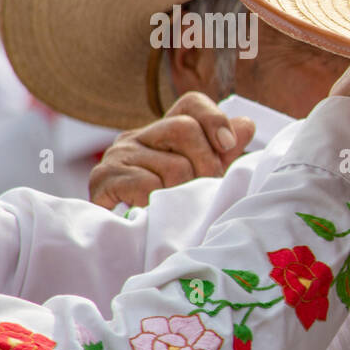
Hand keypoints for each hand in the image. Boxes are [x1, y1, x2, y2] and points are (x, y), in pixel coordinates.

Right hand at [88, 92, 255, 207]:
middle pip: (185, 129)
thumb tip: (246, 124)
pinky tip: (152, 211)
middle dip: (205, 166)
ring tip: (175, 208)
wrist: (126, 245)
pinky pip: (148, 186)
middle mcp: (139, 136)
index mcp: (165, 132)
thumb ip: (222, 153)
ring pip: (174, 166)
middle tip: (200, 192)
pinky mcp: (103, 178)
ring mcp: (118, 155)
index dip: (215, 119)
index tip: (229, 146)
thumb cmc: (169, 208)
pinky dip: (158, 204)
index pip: (192, 104)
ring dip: (183, 193)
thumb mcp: (202, 178)